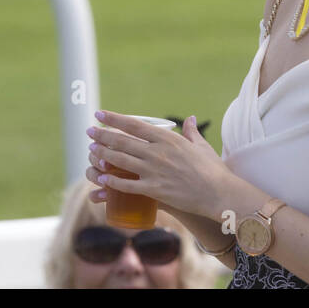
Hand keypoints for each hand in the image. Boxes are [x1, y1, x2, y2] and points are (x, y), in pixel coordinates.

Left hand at [85, 112, 234, 220]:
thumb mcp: (201, 145)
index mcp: (166, 138)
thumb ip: (191, 132)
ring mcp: (154, 171)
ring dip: (103, 155)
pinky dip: (113, 182)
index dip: (114, 119)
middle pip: (122, 141)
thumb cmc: (212, 169)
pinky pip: (128, 185)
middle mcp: (157, 152)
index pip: (133, 125)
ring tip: (91, 151)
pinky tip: (102, 178)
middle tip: (89, 132)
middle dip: (102, 136)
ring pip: (121, 161)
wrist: (219, 193)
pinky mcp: (155, 190)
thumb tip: (191, 118)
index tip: (100, 114)